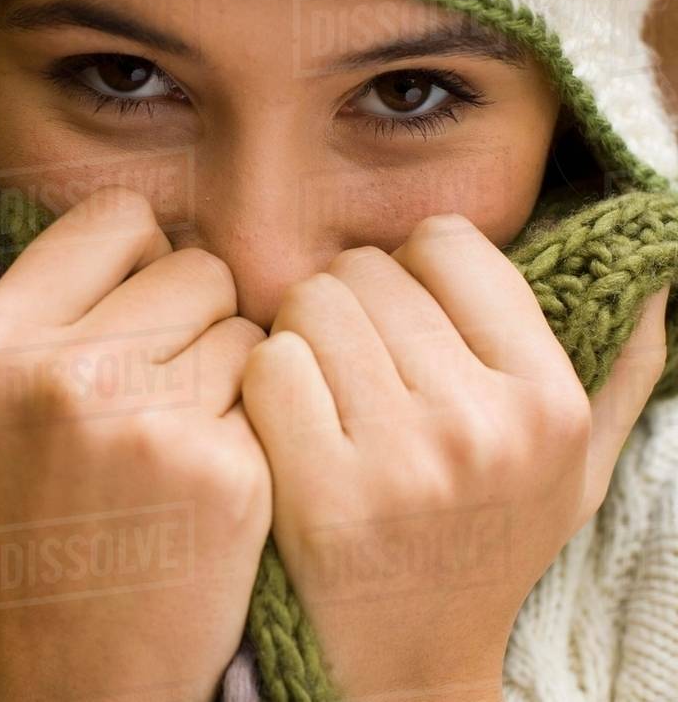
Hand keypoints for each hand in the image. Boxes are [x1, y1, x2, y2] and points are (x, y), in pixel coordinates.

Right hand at [0, 186, 273, 701]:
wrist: (66, 681)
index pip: (115, 218)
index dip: (135, 253)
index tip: (134, 296)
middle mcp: (73, 373)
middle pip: (197, 267)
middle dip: (190, 313)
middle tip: (163, 375)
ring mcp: (156, 425)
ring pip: (246, 329)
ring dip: (226, 370)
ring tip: (181, 433)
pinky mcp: (230, 476)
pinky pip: (270, 399)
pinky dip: (251, 429)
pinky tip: (207, 480)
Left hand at [239, 213, 669, 700]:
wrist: (411, 658)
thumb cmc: (489, 547)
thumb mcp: (577, 473)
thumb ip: (620, 376)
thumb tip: (656, 287)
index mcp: (545, 402)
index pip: (447, 243)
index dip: (413, 267)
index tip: (404, 312)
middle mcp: (481, 425)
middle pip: (366, 271)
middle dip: (349, 302)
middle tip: (349, 355)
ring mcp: (399, 459)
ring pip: (309, 305)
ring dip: (300, 334)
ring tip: (318, 384)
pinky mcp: (319, 491)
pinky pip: (267, 364)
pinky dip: (264, 381)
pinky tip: (283, 419)